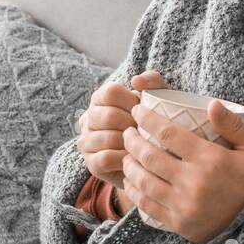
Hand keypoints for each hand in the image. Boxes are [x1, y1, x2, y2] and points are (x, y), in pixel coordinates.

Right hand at [76, 70, 168, 188]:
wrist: (152, 159)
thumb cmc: (152, 124)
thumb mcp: (157, 100)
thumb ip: (152, 82)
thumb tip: (136, 80)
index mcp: (101, 99)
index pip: (110, 92)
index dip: (132, 101)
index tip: (145, 111)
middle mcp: (88, 118)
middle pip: (109, 116)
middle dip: (134, 125)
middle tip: (148, 132)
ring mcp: (87, 141)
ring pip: (108, 138)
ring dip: (131, 144)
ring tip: (144, 146)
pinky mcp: (91, 163)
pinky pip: (106, 158)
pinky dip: (125, 159)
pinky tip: (137, 159)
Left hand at [121, 99, 243, 243]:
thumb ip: (233, 125)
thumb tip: (211, 104)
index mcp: (211, 160)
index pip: (168, 133)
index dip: (147, 118)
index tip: (138, 110)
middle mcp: (194, 182)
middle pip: (149, 155)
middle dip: (132, 140)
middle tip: (128, 131)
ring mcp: (184, 205)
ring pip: (143, 180)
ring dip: (129, 164)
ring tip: (127, 154)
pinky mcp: (178, 223)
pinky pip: (146, 204)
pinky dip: (133, 190)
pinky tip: (130, 180)